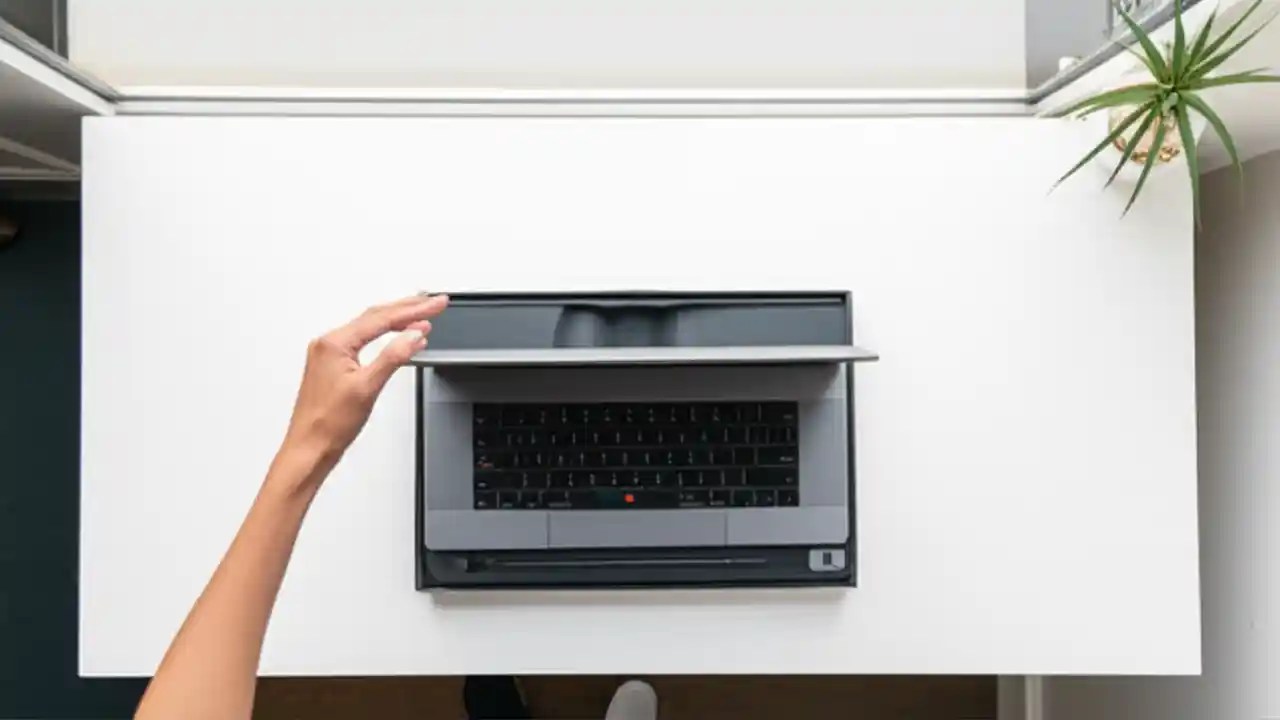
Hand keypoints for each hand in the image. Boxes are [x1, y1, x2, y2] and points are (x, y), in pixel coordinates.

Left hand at [279, 294, 449, 481]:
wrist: (309, 449)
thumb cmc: (328, 424)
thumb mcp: (367, 388)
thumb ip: (393, 357)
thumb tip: (414, 335)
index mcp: (334, 343)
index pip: (382, 318)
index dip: (413, 310)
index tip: (435, 304)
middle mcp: (328, 344)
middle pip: (376, 317)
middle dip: (408, 308)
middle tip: (435, 303)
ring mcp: (329, 354)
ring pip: (369, 327)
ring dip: (397, 319)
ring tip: (422, 313)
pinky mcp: (333, 366)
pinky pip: (363, 340)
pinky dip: (385, 335)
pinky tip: (399, 337)